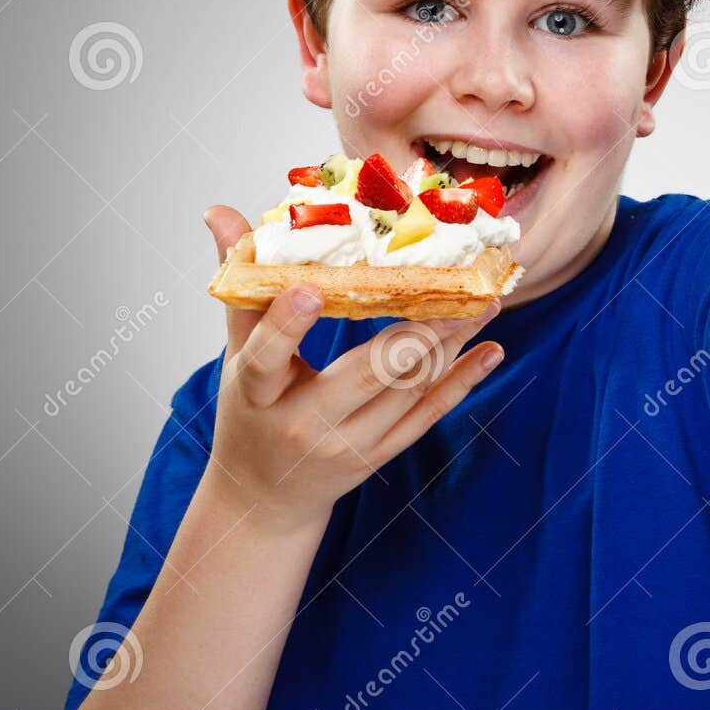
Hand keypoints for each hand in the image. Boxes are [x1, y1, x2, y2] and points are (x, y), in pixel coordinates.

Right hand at [199, 206, 504, 531]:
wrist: (265, 498)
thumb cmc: (249, 412)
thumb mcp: (237, 355)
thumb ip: (242, 285)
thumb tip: (219, 211)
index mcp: (258, 393)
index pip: (267, 358)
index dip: (286, 327)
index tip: (308, 291)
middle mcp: (306, 423)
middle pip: (364, 374)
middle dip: (412, 332)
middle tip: (453, 287)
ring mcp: (349, 444)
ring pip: (408, 389)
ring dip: (450, 344)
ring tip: (485, 302)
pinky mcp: (381, 455)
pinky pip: (428, 415)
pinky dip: (463, 381)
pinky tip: (490, 349)